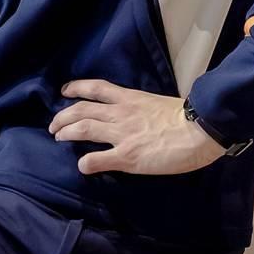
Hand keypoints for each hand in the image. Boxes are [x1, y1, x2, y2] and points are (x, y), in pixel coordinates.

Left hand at [48, 80, 226, 175]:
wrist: (199, 130)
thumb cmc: (185, 117)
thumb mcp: (155, 103)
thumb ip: (138, 108)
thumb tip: (130, 115)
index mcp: (129, 98)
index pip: (96, 88)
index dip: (76, 88)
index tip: (64, 92)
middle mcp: (120, 113)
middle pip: (81, 110)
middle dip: (63, 116)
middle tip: (54, 125)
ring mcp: (122, 134)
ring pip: (83, 129)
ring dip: (66, 133)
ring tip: (58, 138)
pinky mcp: (127, 156)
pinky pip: (98, 159)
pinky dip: (86, 162)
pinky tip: (83, 166)